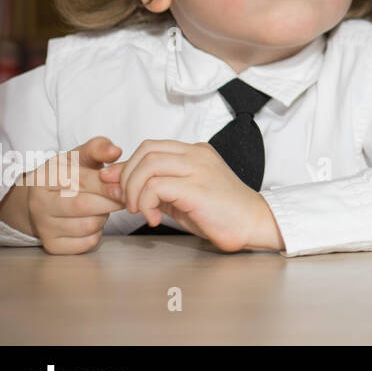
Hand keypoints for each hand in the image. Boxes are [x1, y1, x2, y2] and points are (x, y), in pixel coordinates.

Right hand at [0, 136, 125, 254]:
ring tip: (102, 206)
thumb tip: (115, 151)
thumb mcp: (79, 155)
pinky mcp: (53, 245)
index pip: (81, 182)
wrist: (43, 199)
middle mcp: (39, 204)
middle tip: (124, 196)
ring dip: (104, 216)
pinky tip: (93, 220)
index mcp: (45, 178)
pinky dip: (97, 233)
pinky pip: (87, 243)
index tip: (125, 186)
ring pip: (88, 226)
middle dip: (111, 201)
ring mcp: (44, 227)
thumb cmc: (68, 174)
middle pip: (84, 206)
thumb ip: (98, 148)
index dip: (108, 185)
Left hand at [99, 140, 283, 252]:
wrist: (253, 223)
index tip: (117, 187)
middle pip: (146, 150)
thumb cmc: (220, 214)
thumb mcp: (182, 197)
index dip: (128, 166)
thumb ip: (156, 188)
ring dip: (133, 191)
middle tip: (128, 202)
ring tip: (141, 211)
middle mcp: (197, 154)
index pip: (151, 147)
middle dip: (126, 176)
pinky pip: (156, 186)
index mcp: (195, 153)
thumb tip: (118, 185)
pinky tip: (155, 218)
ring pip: (148, 165)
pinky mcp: (197, 186)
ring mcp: (198, 168)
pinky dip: (146, 203)